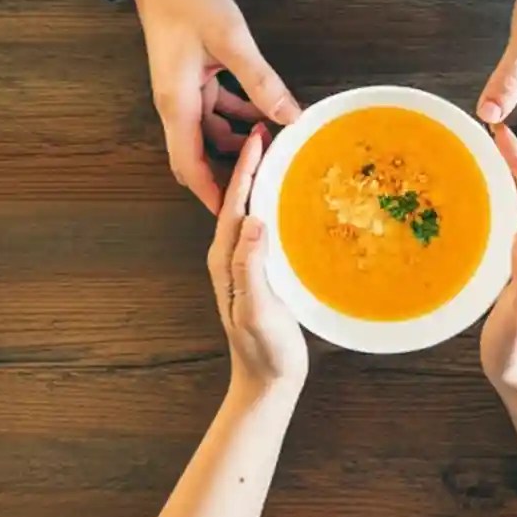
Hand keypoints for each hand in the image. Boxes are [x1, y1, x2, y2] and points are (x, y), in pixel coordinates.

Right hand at [133, 0, 300, 212]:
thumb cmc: (189, 5)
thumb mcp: (231, 41)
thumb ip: (261, 81)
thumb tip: (289, 116)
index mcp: (177, 106)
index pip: (189, 165)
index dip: (210, 193)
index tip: (233, 215)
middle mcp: (176, 107)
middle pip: (197, 158)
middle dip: (227, 174)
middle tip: (261, 185)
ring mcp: (182, 95)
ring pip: (209, 135)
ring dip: (237, 143)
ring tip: (275, 146)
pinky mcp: (191, 82)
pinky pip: (214, 112)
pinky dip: (238, 118)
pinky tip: (266, 114)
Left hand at [207, 125, 308, 393]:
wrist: (266, 382)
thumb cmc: (263, 350)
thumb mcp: (256, 308)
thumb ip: (250, 266)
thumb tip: (253, 219)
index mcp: (225, 259)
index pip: (234, 202)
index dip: (247, 167)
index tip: (261, 136)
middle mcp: (230, 256)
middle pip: (240, 199)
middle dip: (253, 165)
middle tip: (272, 133)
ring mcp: (245, 265)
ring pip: (252, 211)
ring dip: (264, 182)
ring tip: (283, 156)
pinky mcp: (261, 273)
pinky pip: (265, 229)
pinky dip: (275, 206)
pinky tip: (292, 201)